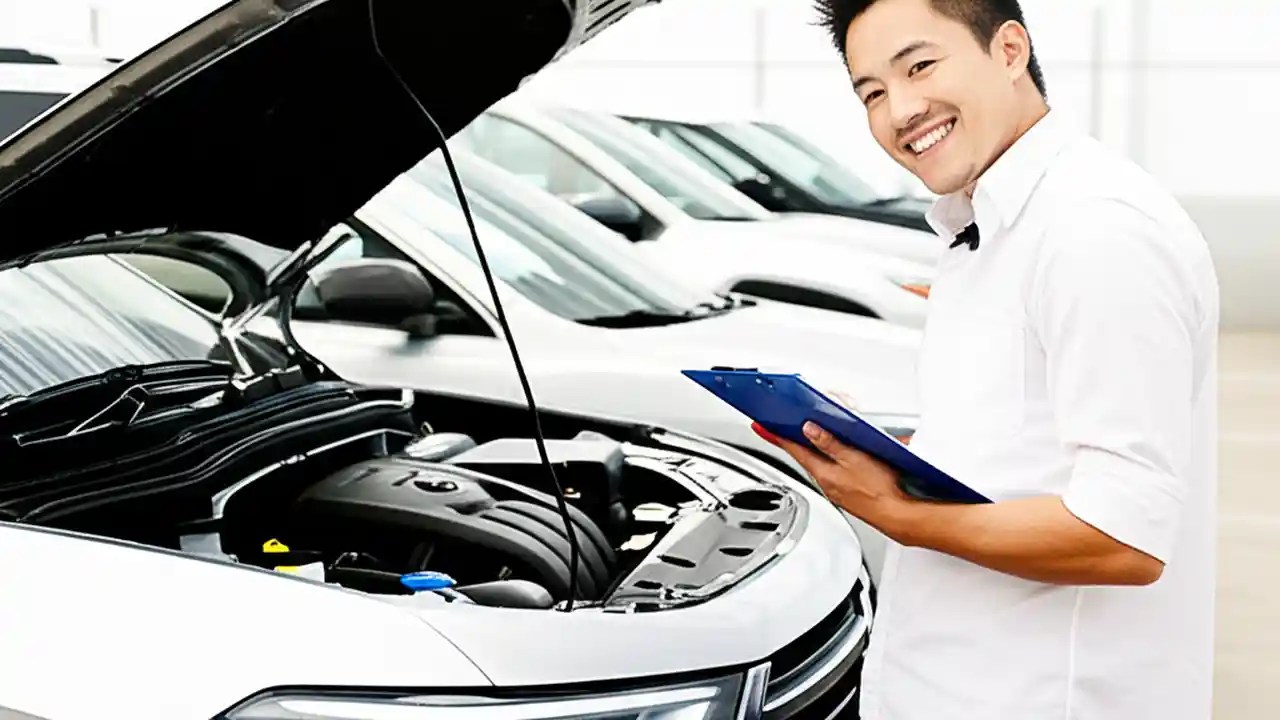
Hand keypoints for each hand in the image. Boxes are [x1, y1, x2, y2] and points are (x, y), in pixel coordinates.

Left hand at [752, 420, 911, 532]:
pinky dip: (825, 459)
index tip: (760, 427)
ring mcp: (835, 488)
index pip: (793, 449)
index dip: (775, 436)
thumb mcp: (853, 458)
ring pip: (817, 463)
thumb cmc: (878, 490)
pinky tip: (830, 455)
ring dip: (809, 449)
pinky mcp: (847, 492)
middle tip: (777, 428)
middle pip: (803, 455)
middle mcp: (825, 482)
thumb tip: (809, 429)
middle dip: (791, 440)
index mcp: (822, 472)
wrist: (896, 514)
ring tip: (801, 436)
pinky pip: (829, 471)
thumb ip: (829, 443)